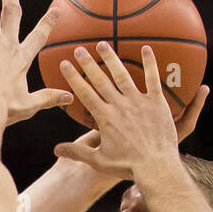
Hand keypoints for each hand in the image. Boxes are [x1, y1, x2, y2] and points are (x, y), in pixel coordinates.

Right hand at [50, 43, 196, 176]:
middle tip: (79, 49)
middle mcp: (119, 105)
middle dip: (88, 63)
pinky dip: (150, 63)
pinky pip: (153, 79)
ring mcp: (138, 101)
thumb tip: (56, 149)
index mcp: (105, 118)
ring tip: (103, 45)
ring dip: (112, 59)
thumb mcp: (99, 161)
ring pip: (122, 75)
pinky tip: (146, 48)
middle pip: (100, 80)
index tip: (65, 64)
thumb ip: (78, 152)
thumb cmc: (128, 166)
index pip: (85, 93)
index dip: (73, 77)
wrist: (155, 166)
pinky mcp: (156, 102)